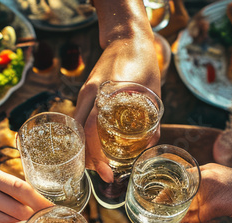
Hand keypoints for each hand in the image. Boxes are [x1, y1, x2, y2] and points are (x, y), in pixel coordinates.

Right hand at [75, 35, 160, 182]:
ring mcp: (86, 93)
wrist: (127, 38)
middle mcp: (90, 94)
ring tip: (99, 166)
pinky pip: (80, 119)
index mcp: (104, 93)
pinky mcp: (87, 92)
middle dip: (88, 159)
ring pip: (77, 129)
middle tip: (104, 175)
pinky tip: (96, 147)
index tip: (107, 172)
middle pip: (79, 135)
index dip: (96, 156)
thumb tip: (153, 141)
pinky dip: (85, 136)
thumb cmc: (143, 61)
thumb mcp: (154, 90)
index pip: (91, 131)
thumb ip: (153, 117)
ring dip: (85, 149)